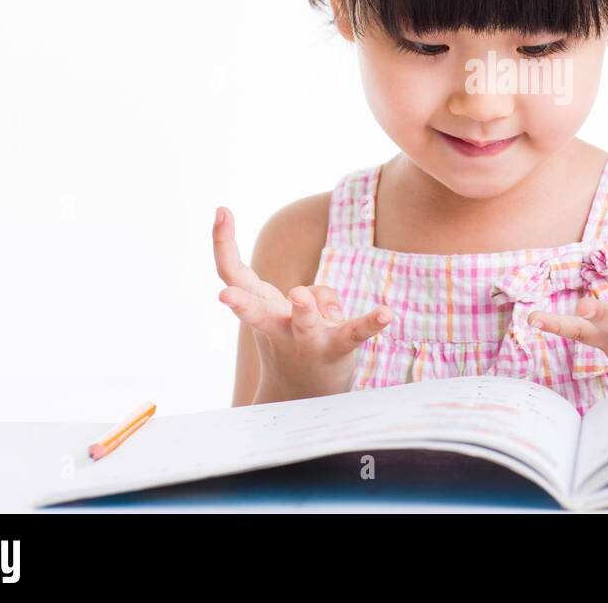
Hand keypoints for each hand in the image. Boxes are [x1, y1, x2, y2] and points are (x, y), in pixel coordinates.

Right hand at [213, 207, 393, 400]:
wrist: (306, 397)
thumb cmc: (296, 342)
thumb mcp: (293, 312)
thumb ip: (314, 296)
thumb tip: (329, 309)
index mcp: (262, 308)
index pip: (233, 273)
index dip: (223, 243)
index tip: (222, 210)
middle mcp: (278, 326)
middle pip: (256, 312)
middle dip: (241, 304)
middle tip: (224, 295)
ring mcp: (307, 340)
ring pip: (303, 323)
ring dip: (303, 310)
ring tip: (300, 297)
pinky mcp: (337, 349)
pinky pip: (354, 333)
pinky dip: (370, 323)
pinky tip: (386, 313)